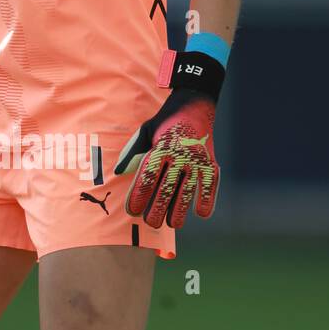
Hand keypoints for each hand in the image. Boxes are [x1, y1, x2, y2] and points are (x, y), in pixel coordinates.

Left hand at [114, 93, 219, 229]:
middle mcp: (179, 155)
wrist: (194, 105)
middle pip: (166, 189)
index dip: (139, 197)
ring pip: (187, 191)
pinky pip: (210, 186)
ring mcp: (196, 160)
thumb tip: (117, 172)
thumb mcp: (145, 132)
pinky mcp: (211, 163)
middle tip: (151, 223)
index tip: (133, 211)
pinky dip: (207, 200)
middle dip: (157, 210)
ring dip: (180, 211)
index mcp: (160, 148)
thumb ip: (133, 152)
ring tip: (173, 224)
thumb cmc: (165, 124)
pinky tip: (201, 213)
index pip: (147, 177)